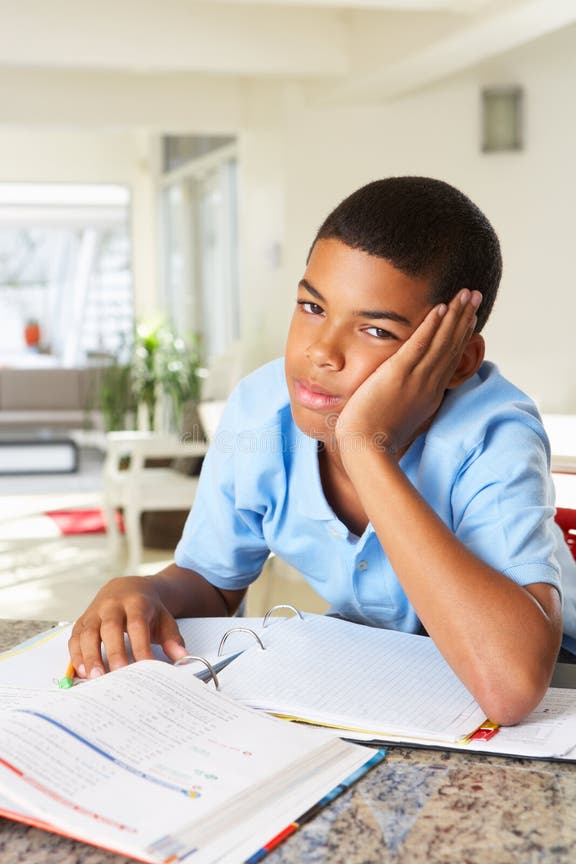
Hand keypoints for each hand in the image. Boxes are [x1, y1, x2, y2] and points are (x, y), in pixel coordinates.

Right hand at [68, 576, 186, 678]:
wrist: (126, 588)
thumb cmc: (146, 607)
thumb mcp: (164, 618)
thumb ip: (172, 638)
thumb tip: (182, 658)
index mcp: (136, 602)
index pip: (137, 625)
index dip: (140, 646)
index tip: (146, 666)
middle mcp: (112, 605)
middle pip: (110, 628)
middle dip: (113, 652)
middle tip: (117, 675)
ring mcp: (94, 612)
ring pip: (88, 633)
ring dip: (90, 656)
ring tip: (95, 678)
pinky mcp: (82, 621)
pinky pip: (75, 637)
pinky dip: (76, 655)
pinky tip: (81, 672)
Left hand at [335, 289, 481, 460]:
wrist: (367, 450)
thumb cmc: (375, 442)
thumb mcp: (399, 421)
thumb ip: (405, 407)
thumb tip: (401, 404)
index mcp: (430, 396)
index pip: (449, 360)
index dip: (460, 337)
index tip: (468, 319)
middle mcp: (429, 385)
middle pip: (452, 346)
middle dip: (464, 318)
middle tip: (475, 296)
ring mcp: (416, 379)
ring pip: (441, 341)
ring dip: (454, 315)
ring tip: (465, 293)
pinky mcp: (399, 375)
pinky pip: (419, 345)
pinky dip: (431, 326)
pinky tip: (440, 308)